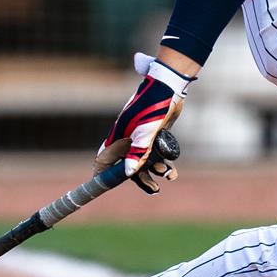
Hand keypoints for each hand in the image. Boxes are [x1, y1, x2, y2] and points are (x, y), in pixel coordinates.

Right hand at [94, 52, 191, 194]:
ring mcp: (141, 138)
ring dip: (155, 171)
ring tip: (168, 173)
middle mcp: (128, 139)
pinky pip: (156, 155)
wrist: (170, 87)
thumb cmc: (154, 105)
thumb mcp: (147, 130)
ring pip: (144, 162)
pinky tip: (173, 170)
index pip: (104, 160)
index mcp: (119, 137)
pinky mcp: (154, 136)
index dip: (102, 174)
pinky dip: (164, 163)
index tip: (104, 187)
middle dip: (140, 178)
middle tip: (155, 189)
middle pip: (128, 166)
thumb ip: (139, 151)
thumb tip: (130, 172)